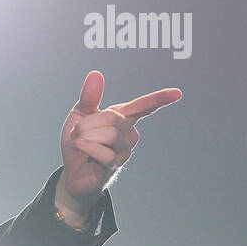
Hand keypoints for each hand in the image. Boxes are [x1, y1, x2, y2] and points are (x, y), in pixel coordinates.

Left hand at [58, 71, 181, 211]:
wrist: (70, 171)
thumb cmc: (78, 142)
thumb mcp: (79, 114)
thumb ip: (89, 96)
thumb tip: (96, 74)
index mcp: (122, 117)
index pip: (144, 106)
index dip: (159, 99)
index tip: (177, 93)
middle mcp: (128, 134)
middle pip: (114, 119)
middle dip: (89, 123)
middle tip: (77, 131)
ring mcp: (124, 151)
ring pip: (111, 135)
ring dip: (86, 136)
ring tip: (79, 141)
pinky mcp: (115, 166)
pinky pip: (105, 154)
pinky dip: (88, 148)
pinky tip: (81, 147)